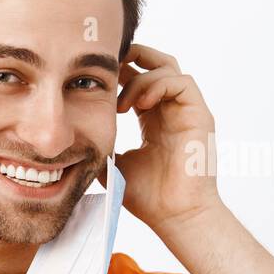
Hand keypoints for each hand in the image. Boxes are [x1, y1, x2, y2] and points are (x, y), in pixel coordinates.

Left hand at [111, 43, 223, 234]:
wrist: (173, 216)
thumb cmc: (147, 196)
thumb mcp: (112, 164)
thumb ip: (99, 144)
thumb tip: (73, 136)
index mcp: (152, 119)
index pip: (137, 79)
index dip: (118, 72)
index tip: (94, 79)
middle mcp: (171, 110)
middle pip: (155, 63)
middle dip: (131, 57)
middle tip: (106, 69)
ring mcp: (187, 111)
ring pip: (167, 68)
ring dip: (139, 78)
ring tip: (121, 104)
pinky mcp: (200, 115)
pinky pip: (181, 82)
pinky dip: (157, 85)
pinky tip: (138, 105)